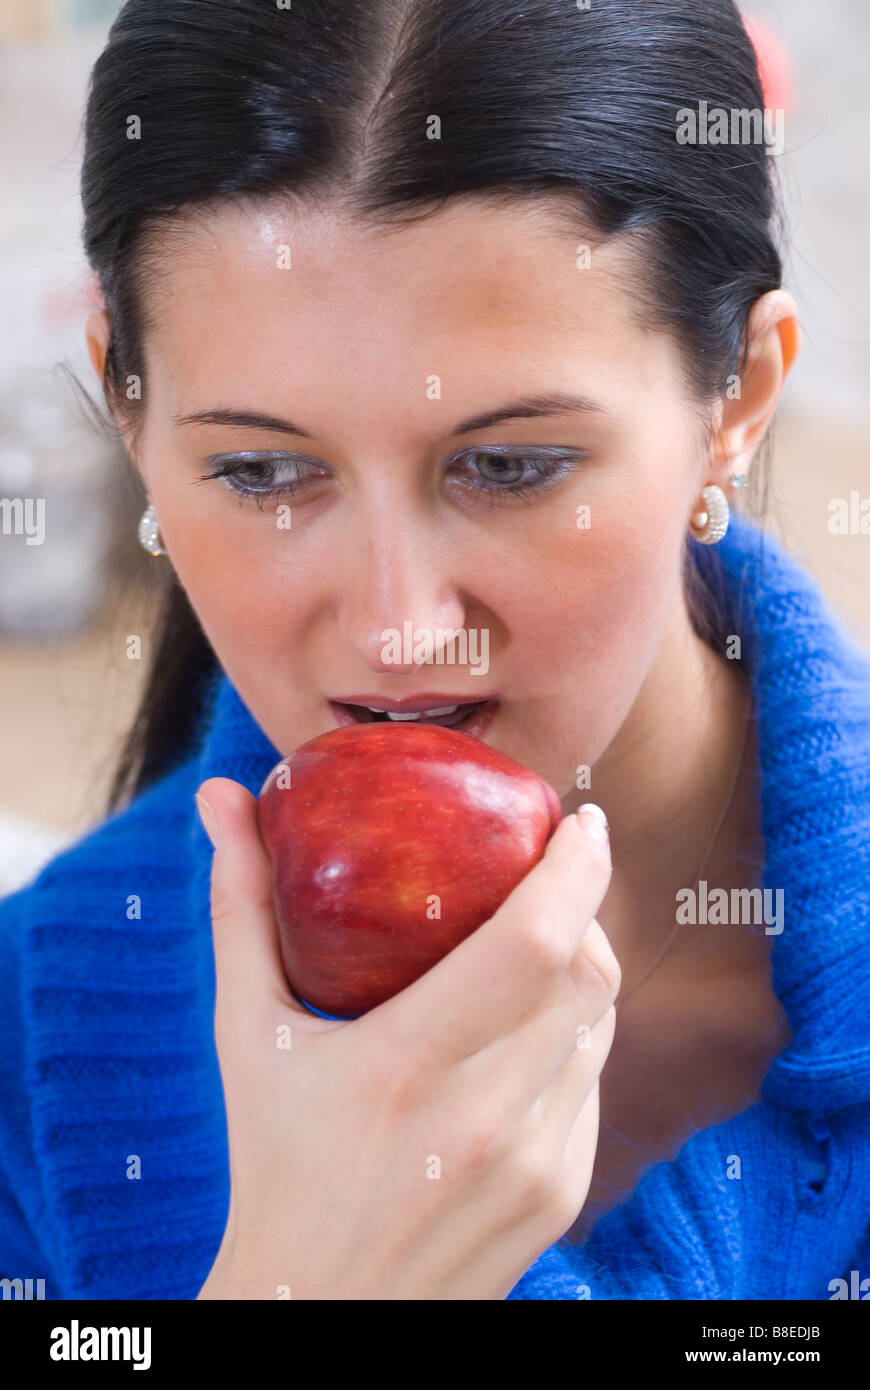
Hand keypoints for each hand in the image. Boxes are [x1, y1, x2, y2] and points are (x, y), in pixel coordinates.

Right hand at [194, 777, 617, 1299]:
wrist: (316, 1312)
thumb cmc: (271, 1161)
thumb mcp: (245, 1032)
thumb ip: (241, 906)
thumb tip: (221, 795)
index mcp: (402, 1066)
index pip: (533, 942)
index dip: (575, 868)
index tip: (579, 820)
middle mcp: (482, 1119)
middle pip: (588, 974)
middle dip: (586, 906)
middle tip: (557, 870)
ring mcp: (531, 1164)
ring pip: (599, 1027)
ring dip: (582, 969)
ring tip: (543, 939)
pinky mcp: (560, 1196)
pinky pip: (592, 1083)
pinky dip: (573, 1037)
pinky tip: (528, 1029)